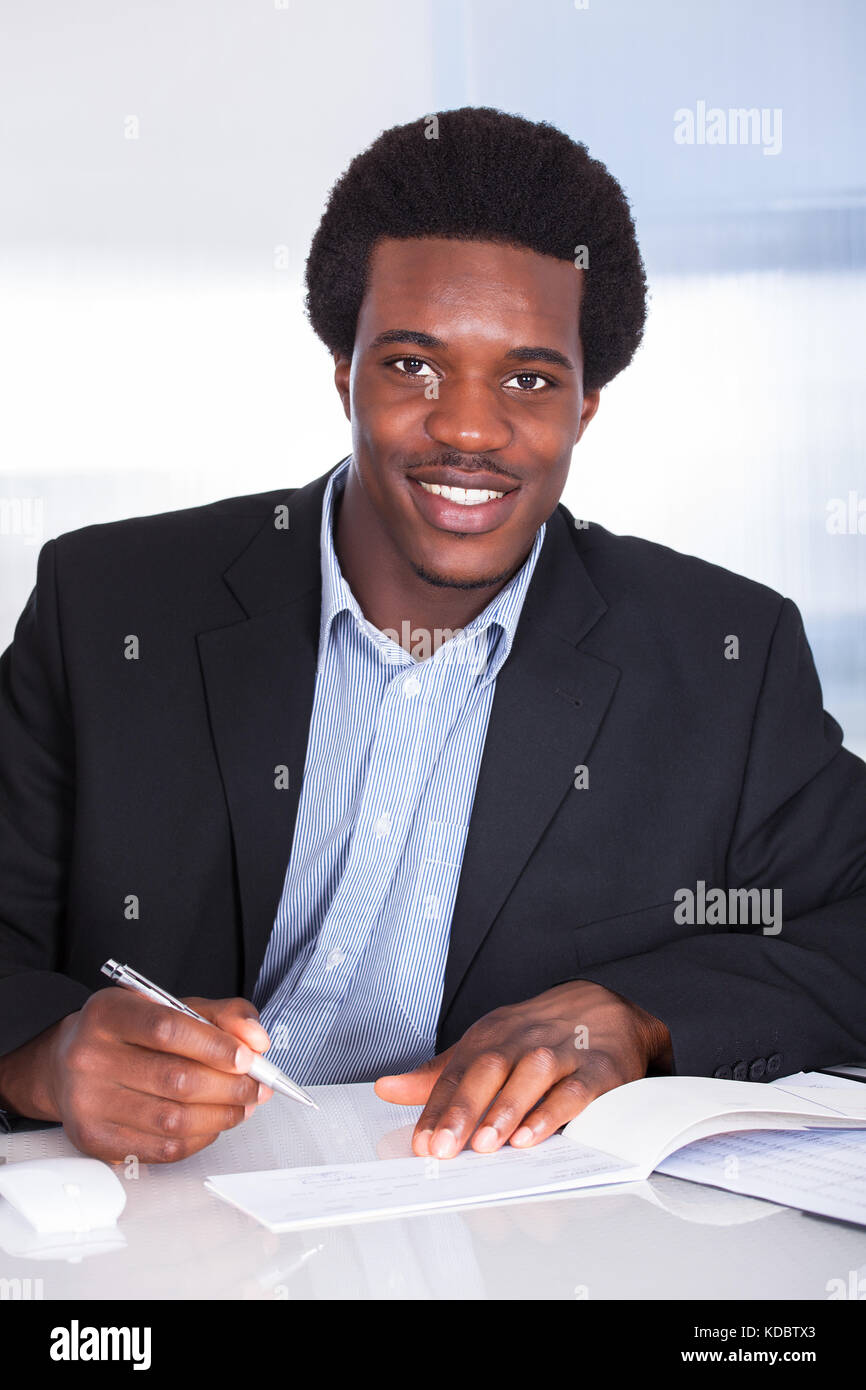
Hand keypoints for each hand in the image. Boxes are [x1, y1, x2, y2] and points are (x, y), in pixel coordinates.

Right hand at [0, 988, 273, 1163]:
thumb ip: (221, 1015)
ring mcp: (87, 1102)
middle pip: (176, 1080)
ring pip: (173, 1119)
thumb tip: (256, 1040)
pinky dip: (199, 1138)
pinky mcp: (93, 1139)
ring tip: (242, 1106)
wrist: (67, 1063)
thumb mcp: (171, 1007)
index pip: (168, 1029)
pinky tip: (211, 1123)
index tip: (248, 1056)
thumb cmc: (128, 1033)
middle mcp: (89, 1056)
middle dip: (230, 1087)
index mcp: (108, 1014)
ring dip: (221, 1115)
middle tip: (256, 1086)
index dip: (216, 1045)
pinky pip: (161, 1148)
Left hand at [374, 980, 671, 1157]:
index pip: (457, 1071)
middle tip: (443, 1148)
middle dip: (463, 1110)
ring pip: (531, 1075)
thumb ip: (439, 1075)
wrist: (605, 1008)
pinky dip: (552, 1112)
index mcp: (491, 1036)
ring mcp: (562, 1052)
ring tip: (485, 1145)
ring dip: (506, 1109)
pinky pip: (574, 1090)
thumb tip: (388, 1088)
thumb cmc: (536, 1037)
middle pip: (488, 1069)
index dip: (436, 1108)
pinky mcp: (597, 1069)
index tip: (421, 1143)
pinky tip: (533, 1135)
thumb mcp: (485, 1048)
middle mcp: (523, 1041)